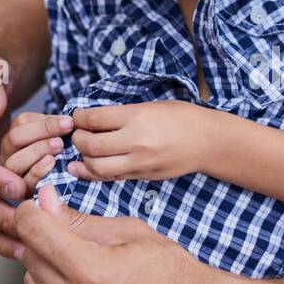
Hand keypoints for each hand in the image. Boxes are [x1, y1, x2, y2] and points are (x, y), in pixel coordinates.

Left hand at [13, 185, 250, 283]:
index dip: (31, 212)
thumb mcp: (128, 232)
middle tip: (66, 235)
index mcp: (88, 270)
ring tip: (78, 267)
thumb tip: (44, 201)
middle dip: (42, 240)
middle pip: (29, 258)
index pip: (32, 230)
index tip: (38, 209)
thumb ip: (78, 220)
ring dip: (46, 271)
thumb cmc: (169, 271)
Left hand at [65, 100, 210, 181]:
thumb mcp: (150, 106)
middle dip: (77, 139)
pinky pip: (110, 177)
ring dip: (83, 159)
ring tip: (85, 150)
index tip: (78, 117)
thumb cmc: (180, 117)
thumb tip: (92, 118)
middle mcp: (135, 141)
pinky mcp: (142, 175)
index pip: (93, 119)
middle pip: (90, 145)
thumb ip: (121, 114)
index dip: (78, 117)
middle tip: (78, 134)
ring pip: (96, 167)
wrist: (207, 141)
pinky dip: (94, 173)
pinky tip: (84, 168)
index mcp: (136, 116)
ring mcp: (139, 162)